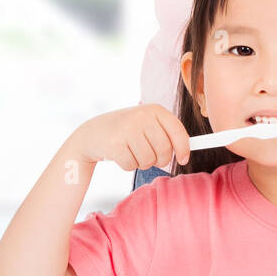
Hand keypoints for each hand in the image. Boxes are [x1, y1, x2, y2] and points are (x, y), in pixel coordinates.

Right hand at [70, 104, 190, 172]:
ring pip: (148, 160)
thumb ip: (166, 134)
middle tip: (151, 158)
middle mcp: (142, 116)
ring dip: (142, 163)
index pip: (177, 130)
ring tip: (133, 152)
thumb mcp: (147, 124)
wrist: (91, 133)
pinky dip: (128, 166)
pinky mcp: (114, 144)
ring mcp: (127, 129)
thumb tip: (186, 153)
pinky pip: (131, 165)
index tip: (183, 160)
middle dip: (160, 160)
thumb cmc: (126, 131)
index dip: (183, 147)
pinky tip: (121, 155)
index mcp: (154, 109)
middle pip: (164, 150)